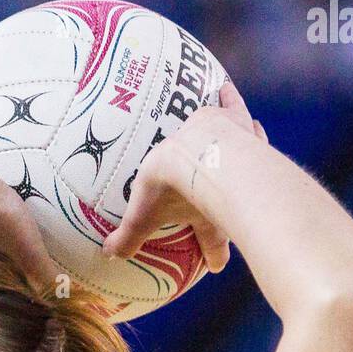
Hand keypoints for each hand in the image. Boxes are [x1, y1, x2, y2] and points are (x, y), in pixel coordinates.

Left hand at [101, 80, 267, 273]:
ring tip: (244, 139)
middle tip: (242, 200)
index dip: (215, 255)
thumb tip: (108, 255)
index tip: (216, 266)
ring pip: (243, 153)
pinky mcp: (233, 122)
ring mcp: (236, 151)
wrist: (200, 150)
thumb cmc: (173, 185)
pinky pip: (234, 107)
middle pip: (236, 197)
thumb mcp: (144, 214)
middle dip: (239, 203)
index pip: (214, 242)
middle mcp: (228, 186)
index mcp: (207, 215)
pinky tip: (222, 85)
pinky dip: (229, 98)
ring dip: (242, 148)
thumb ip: (128, 236)